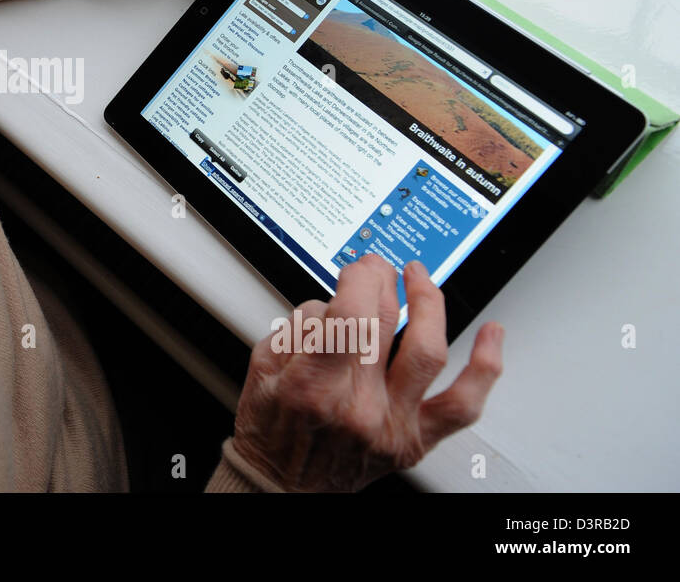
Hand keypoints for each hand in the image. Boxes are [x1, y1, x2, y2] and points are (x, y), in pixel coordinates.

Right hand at [230, 255, 503, 491]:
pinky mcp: (416, 441)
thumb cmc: (272, 430)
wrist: (284, 487)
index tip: (356, 269)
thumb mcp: (261, 370)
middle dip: (381, 280)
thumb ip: (298, 330)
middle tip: (377, 267)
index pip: (349, 315)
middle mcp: (357, 408)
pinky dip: (484, 367)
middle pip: (383, 323)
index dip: (358, 278)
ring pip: (427, 351)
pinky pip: (462, 404)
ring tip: (418, 280)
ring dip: (427, 303)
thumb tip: (335, 302)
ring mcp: (392, 426)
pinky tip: (492, 334)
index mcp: (314, 388)